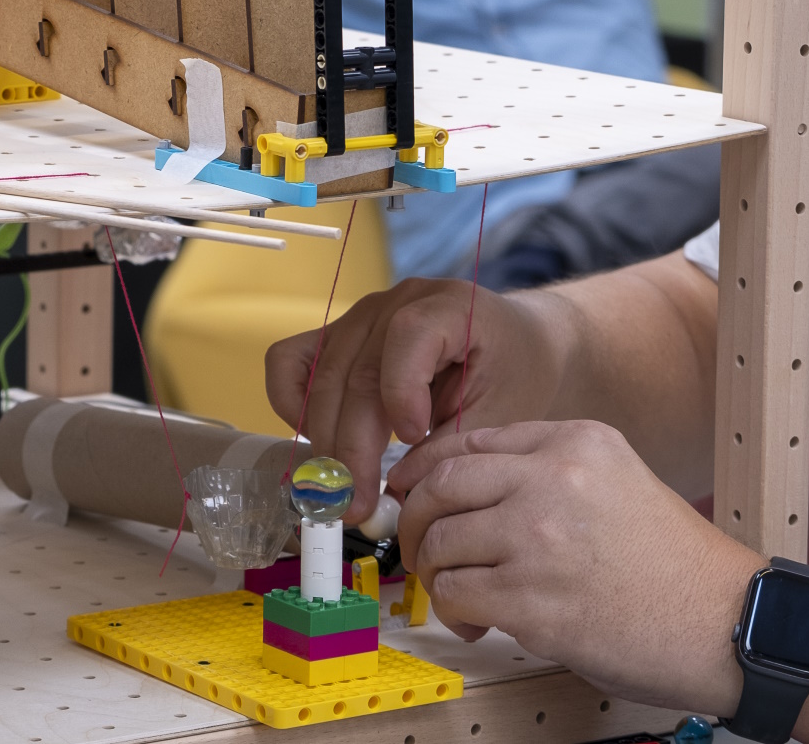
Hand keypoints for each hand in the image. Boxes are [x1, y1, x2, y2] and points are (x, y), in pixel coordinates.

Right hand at [264, 277, 568, 521]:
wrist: (518, 344)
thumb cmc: (515, 376)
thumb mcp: (503, 413)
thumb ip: (453, 448)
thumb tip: (398, 489)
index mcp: (451, 306)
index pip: (408, 335)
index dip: (401, 390)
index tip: (413, 439)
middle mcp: (397, 301)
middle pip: (355, 371)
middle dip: (351, 448)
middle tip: (357, 507)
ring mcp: (360, 317)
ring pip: (320, 378)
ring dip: (324, 443)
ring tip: (344, 493)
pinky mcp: (337, 337)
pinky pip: (290, 363)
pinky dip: (294, 407)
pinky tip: (320, 443)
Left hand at [393, 420, 757, 713]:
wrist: (722, 622)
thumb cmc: (672, 564)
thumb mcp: (616, 481)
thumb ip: (545, 472)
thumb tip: (459, 488)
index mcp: (577, 441)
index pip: (469, 441)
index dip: (424, 470)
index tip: (409, 493)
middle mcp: (555, 478)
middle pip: (440, 486)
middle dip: (414, 521)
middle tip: (419, 549)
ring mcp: (540, 538)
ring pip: (438, 543)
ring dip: (436, 575)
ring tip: (464, 596)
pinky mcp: (531, 599)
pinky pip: (454, 594)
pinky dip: (455, 612)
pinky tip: (481, 623)